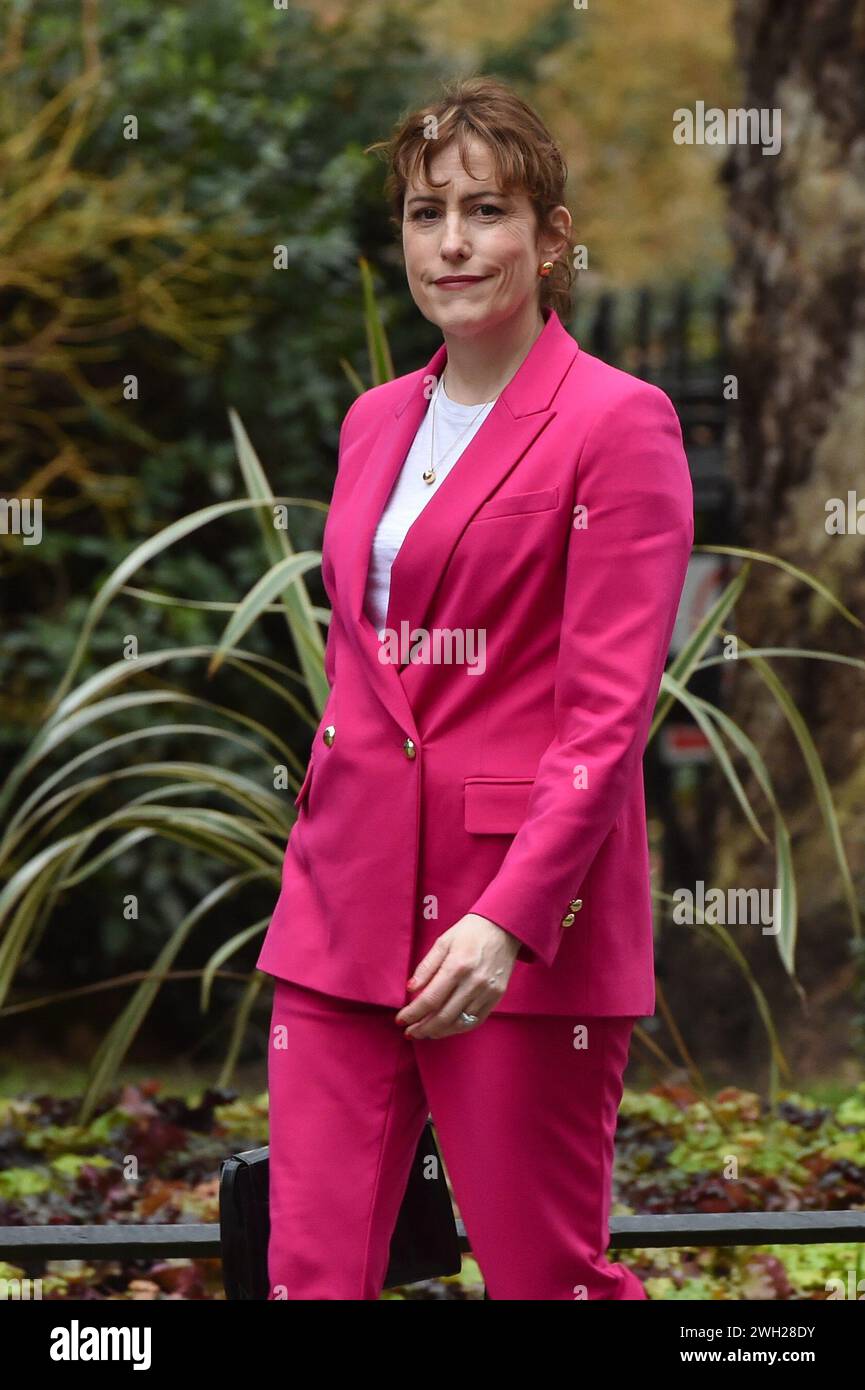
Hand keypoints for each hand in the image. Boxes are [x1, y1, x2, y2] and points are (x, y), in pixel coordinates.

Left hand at [395, 913, 520, 1039]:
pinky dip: (458, 1028)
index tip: (400, 1020)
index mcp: (457, 966)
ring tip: (425, 1032)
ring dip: (439, 1031)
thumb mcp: (443, 942)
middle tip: (410, 1032)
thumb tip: (411, 989)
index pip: (430, 999)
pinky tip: (446, 1028)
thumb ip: (426, 967)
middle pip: (443, 1016)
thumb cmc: (470, 932)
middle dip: (422, 1028)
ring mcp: (487, 991)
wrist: (503, 928)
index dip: (413, 1013)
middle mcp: (473, 982)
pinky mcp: (497, 996)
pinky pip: (476, 1021)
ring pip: (459, 1022)